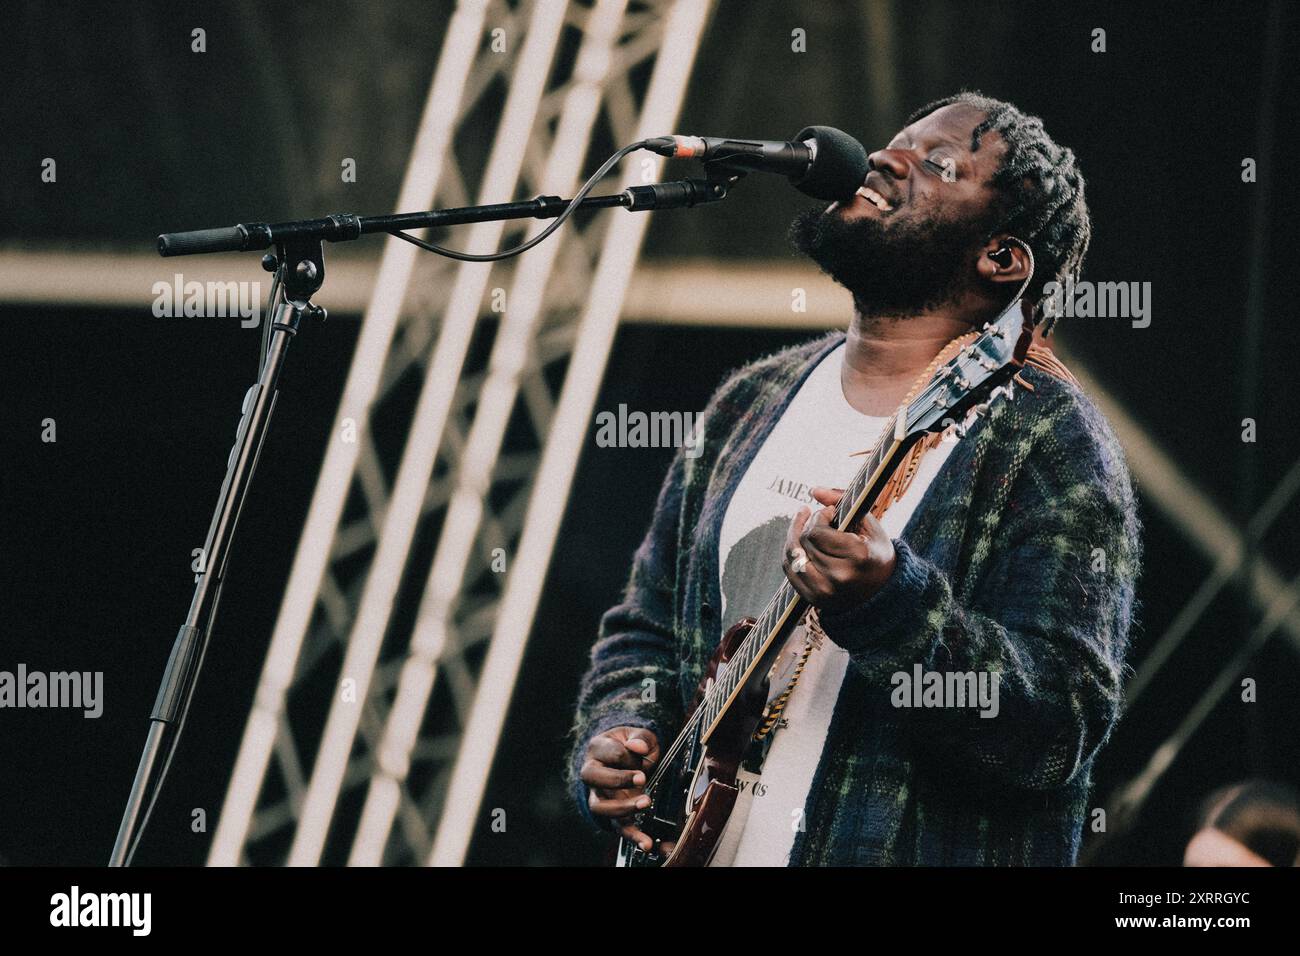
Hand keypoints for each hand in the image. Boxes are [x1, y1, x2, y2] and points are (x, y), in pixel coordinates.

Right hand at [581, 726, 659, 851]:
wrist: (621, 757)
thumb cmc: (629, 745)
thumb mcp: (637, 734)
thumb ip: (641, 737)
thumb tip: (638, 746)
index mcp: (598, 748)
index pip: (611, 753)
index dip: (628, 757)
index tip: (643, 761)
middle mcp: (592, 772)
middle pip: (593, 777)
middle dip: (618, 779)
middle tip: (641, 779)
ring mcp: (598, 794)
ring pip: (599, 806)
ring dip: (622, 807)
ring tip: (645, 803)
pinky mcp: (611, 812)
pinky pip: (616, 826)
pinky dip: (631, 836)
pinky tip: (645, 842)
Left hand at [782, 486, 896, 614]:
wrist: (881, 590)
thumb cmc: (875, 551)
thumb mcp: (868, 524)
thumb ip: (843, 502)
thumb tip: (814, 490)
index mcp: (858, 556)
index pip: (817, 532)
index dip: (819, 517)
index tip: (829, 513)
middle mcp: (839, 576)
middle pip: (804, 542)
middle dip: (808, 524)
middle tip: (817, 517)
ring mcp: (824, 591)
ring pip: (792, 555)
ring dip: (794, 535)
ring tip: (803, 524)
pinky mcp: (813, 598)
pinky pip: (790, 569)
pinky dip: (791, 552)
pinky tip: (799, 542)